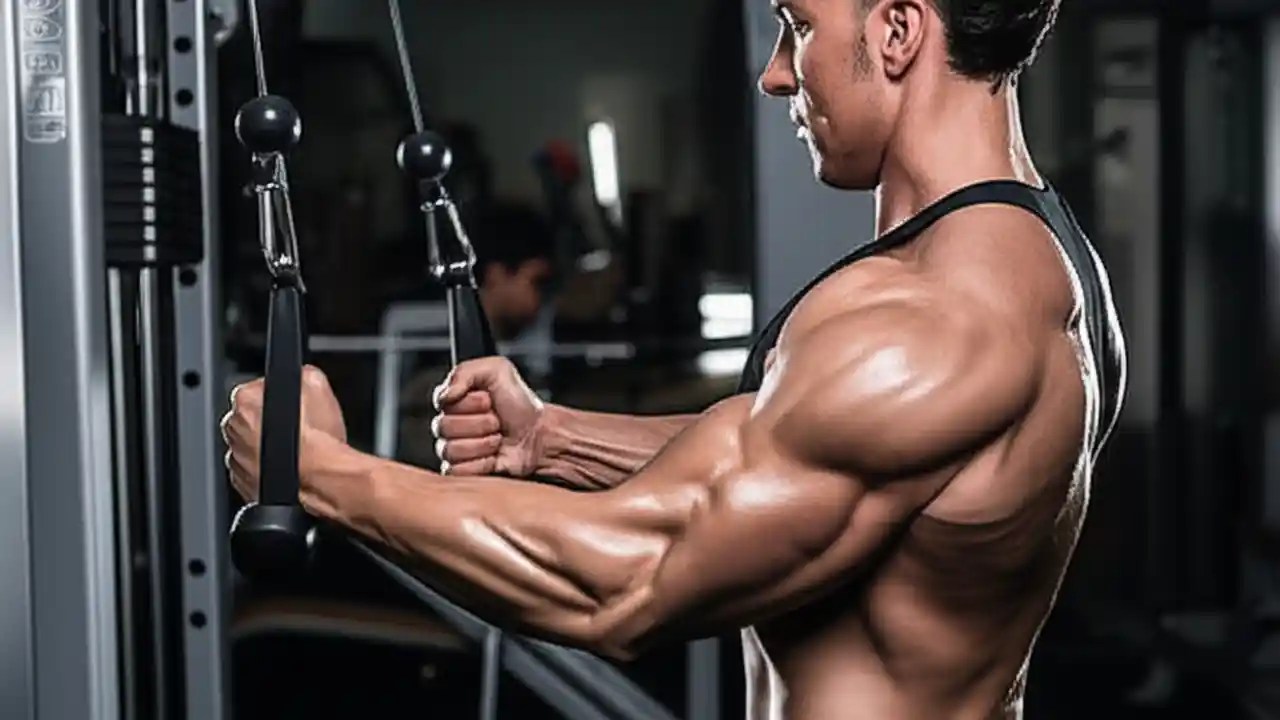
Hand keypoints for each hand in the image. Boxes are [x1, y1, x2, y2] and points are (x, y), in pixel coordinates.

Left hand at [221, 365, 346, 503]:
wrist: (321, 480)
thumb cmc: (318, 438)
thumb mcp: (319, 385)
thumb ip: (301, 375)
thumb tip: (300, 377)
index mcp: (246, 398)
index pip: (257, 389)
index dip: (279, 397)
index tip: (293, 404)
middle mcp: (234, 427)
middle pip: (251, 419)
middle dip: (270, 423)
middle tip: (297, 429)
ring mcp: (236, 457)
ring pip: (250, 447)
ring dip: (266, 448)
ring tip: (296, 451)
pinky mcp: (243, 482)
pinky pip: (252, 471)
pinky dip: (266, 471)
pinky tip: (289, 469)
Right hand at [432, 357, 547, 476]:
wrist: (539, 435)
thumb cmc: (521, 405)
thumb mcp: (498, 371)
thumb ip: (464, 373)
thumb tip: (445, 394)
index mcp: (454, 400)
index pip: (442, 402)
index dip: (469, 403)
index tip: (488, 400)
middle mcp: (450, 424)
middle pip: (443, 427)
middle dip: (480, 424)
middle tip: (497, 422)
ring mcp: (455, 449)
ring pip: (450, 450)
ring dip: (482, 444)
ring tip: (498, 438)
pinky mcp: (462, 471)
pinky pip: (456, 471)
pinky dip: (480, 464)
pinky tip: (493, 456)